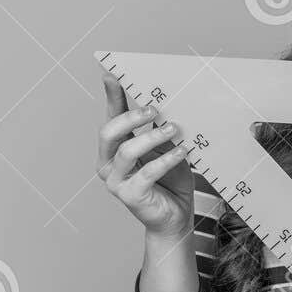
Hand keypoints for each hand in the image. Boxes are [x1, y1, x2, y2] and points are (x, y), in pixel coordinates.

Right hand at [97, 71, 193, 239]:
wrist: (177, 217)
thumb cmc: (171, 180)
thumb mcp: (167, 148)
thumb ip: (162, 130)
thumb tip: (171, 103)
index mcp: (115, 148)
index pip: (111, 117)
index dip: (112, 97)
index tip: (113, 75)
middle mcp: (109, 163)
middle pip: (109, 132)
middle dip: (131, 117)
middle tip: (154, 109)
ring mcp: (116, 181)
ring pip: (127, 151)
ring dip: (152, 137)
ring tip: (174, 129)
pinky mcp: (130, 195)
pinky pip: (146, 173)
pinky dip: (166, 159)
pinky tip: (182, 151)